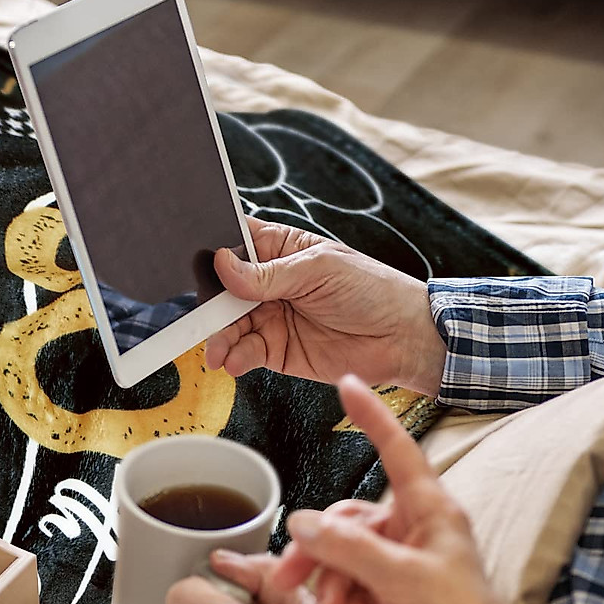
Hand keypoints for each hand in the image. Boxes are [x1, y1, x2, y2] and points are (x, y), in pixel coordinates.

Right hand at [206, 218, 446, 395]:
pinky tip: (234, 361)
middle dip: (211, 303)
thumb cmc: (372, 290)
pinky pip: (247, 352)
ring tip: (219, 350)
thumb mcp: (319, 270)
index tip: (200, 264)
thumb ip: (270, 274)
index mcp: (281, 249)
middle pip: (224, 289)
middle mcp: (270, 283)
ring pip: (230, 324)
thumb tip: (224, 265)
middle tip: (204, 319)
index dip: (214, 251)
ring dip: (220, 337)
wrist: (402, 338)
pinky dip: (236, 357)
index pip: (235, 242)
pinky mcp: (278, 350)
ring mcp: (272, 317)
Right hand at [271, 376, 548, 603]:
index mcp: (434, 510)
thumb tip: (303, 523)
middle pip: (351, 520)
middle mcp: (421, 530)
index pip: (398, 451)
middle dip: (320, 550)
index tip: (350, 383)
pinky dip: (344, 601)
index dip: (374, 417)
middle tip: (289, 579)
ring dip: (330, 584)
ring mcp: (408, 563)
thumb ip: (349, 547)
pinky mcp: (397, 595)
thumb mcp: (401, 578)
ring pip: (347, 556)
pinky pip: (354, 584)